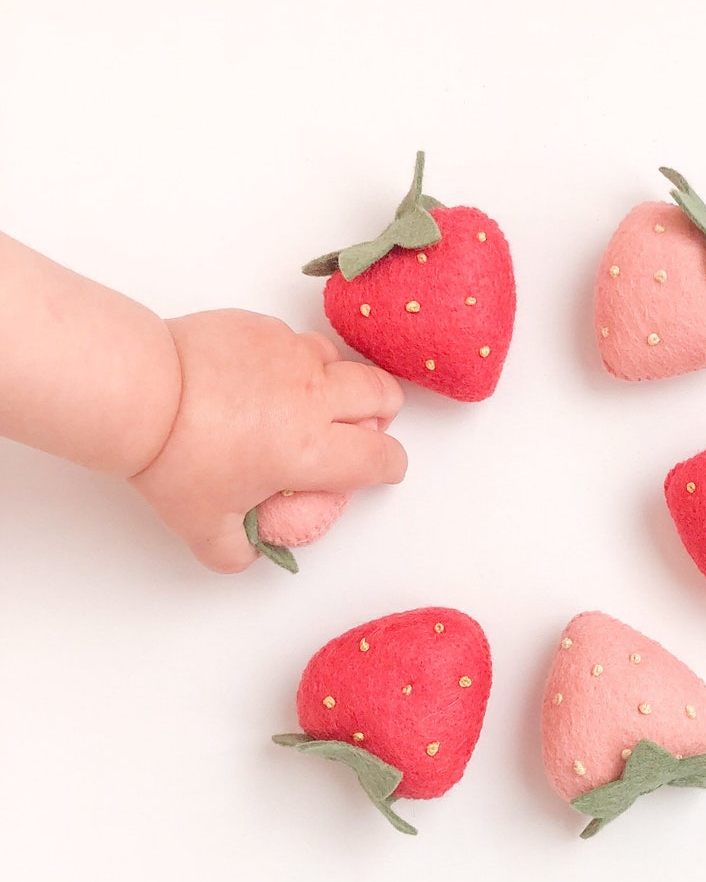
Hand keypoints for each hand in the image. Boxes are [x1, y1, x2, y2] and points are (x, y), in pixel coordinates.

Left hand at [130, 309, 405, 571]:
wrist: (139, 390)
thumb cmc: (175, 459)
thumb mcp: (201, 525)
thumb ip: (233, 551)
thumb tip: (247, 555)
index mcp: (312, 449)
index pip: (380, 456)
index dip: (391, 466)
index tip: (382, 471)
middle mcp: (314, 397)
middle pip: (383, 393)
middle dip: (384, 411)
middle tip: (361, 426)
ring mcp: (290, 355)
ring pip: (340, 361)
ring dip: (338, 381)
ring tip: (307, 398)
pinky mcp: (262, 326)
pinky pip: (292, 340)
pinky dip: (289, 359)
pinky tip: (257, 376)